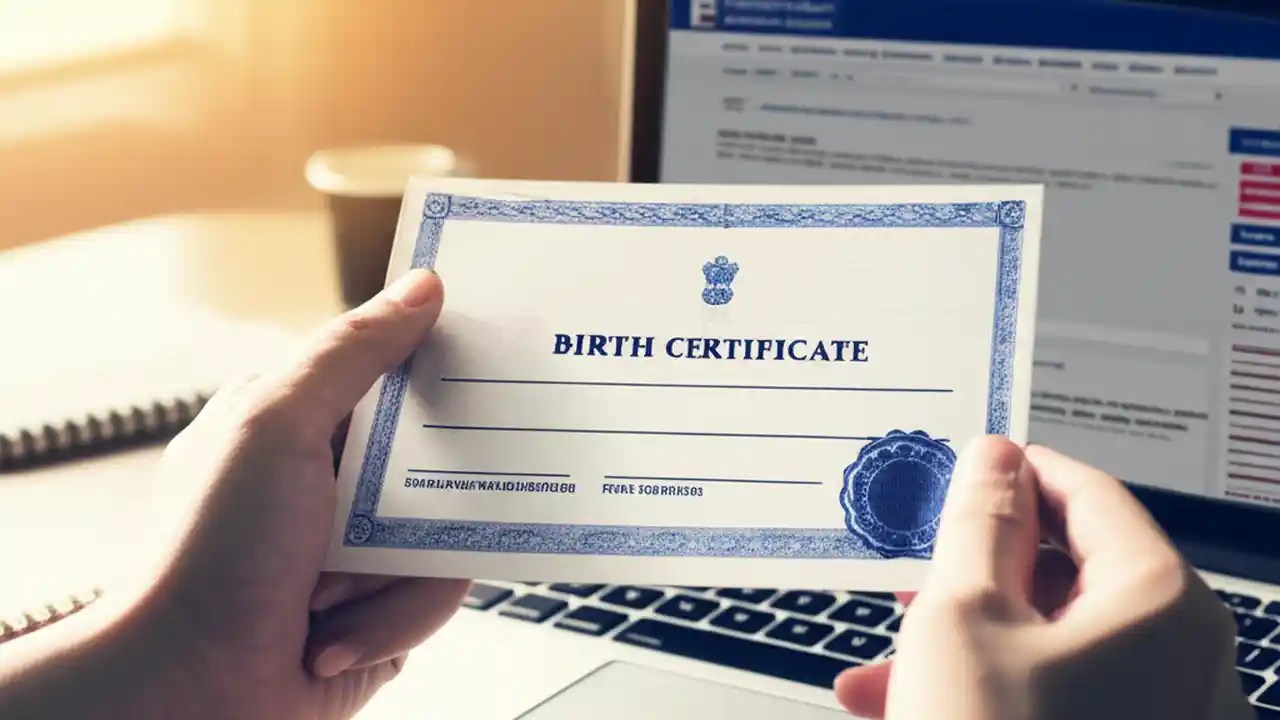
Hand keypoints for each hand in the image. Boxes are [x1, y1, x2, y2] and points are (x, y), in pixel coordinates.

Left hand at [114, 269, 466, 718]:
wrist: (188, 693)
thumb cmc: (210, 555)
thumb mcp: (278, 426)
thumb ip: (354, 352)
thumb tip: (423, 286)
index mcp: (301, 421)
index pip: (396, 372)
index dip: (445, 367)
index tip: (493, 366)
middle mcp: (334, 482)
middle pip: (441, 456)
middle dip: (427, 496)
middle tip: (406, 507)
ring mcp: (360, 549)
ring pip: (449, 534)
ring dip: (392, 577)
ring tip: (327, 595)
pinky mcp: (381, 609)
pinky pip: (436, 597)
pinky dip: (388, 623)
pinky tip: (329, 637)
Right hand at [834, 438, 1250, 719]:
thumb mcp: (962, 618)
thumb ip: (980, 523)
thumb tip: (993, 461)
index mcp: (1162, 605)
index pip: (1088, 494)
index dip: (1012, 474)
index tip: (960, 468)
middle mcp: (1183, 661)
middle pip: (1069, 573)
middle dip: (972, 573)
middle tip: (912, 570)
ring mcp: (1160, 717)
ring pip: (1049, 645)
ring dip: (961, 642)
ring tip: (886, 662)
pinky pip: (1053, 700)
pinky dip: (984, 692)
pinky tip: (904, 706)